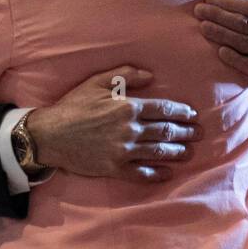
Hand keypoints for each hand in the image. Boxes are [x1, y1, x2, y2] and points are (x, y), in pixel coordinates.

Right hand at [27, 65, 200, 182]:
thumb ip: (124, 75)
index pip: (163, 109)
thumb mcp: (96, 82)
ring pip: (158, 152)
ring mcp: (123, 150)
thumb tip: (150, 75)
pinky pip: (141, 173)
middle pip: (166, 131)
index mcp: (127, 107)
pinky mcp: (114, 167)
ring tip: (190, 152)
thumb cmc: (72, 106)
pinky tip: (168, 173)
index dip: (182, 112)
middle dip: (186, 132)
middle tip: (199, 134)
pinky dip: (157, 174)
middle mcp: (129, 129)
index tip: (192, 114)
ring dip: (178, 152)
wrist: (48, 135)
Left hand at [194, 0, 247, 105]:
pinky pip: (246, 64)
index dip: (227, 3)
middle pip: (242, 23)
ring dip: (220, 33)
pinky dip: (232, 57)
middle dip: (218, 15)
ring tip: (203, 27)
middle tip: (199, 11)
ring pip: (241, 42)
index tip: (209, 0)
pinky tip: (219, 51)